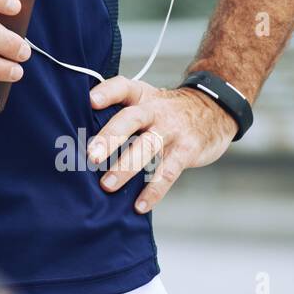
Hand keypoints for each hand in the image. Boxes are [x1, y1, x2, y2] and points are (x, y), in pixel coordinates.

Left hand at [86, 76, 237, 212]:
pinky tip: (139, 206)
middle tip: (91, 156)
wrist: (214, 109)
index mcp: (140, 95)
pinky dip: (154, 190)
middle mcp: (154, 110)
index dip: (106, 92)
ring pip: (147, 147)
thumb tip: (78, 137)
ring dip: (126, 167)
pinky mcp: (187, 150)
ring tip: (107, 186)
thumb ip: (118, 112)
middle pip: (130, 119)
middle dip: (110, 137)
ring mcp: (172, 130)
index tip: (90, 101)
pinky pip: (168, 172)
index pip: (122, 87)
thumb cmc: (166, 110)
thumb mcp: (146, 100)